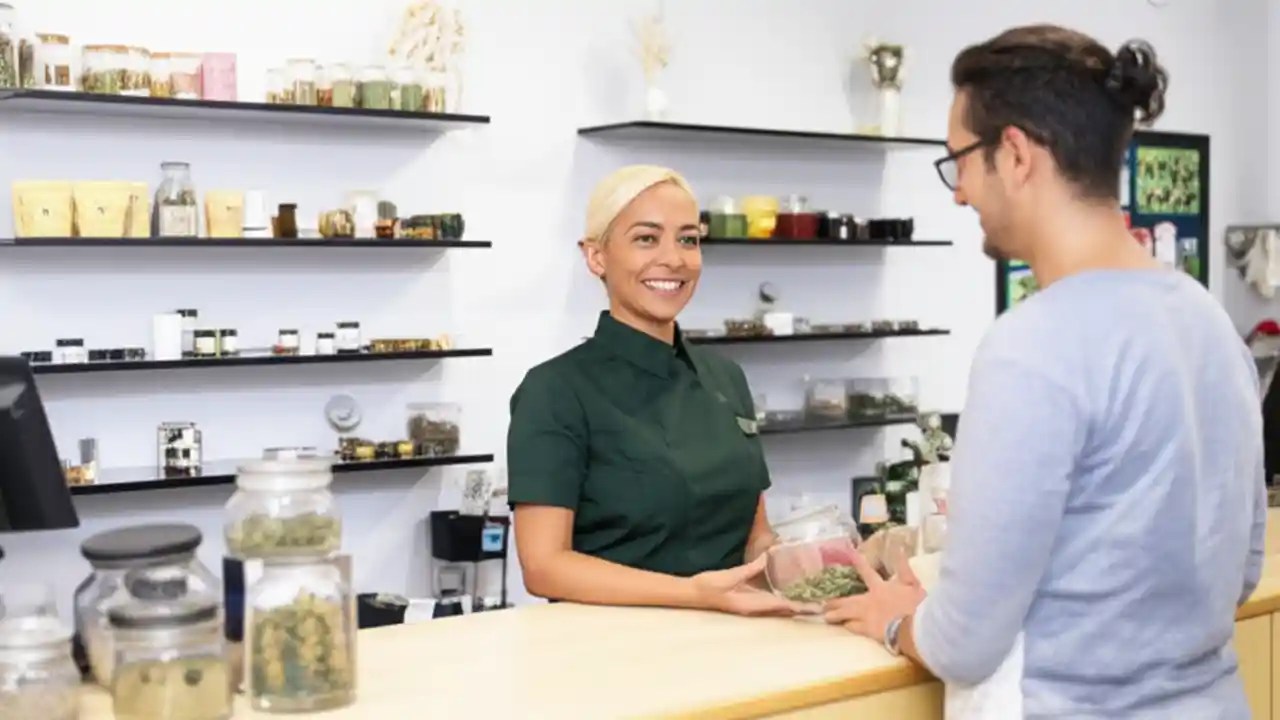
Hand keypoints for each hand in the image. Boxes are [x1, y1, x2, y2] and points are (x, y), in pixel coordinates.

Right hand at [691, 555, 820, 616]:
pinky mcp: (748, 602)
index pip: (781, 606)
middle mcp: (755, 608)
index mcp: (752, 604)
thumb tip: (768, 557)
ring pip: (778, 608)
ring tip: (810, 601)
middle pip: (783, 610)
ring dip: (793, 605)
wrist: (693, 593)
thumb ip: (750, 569)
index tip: (815, 608)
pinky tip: (788, 594)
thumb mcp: (730, 576)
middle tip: (821, 604)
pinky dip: (782, 600)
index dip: (799, 607)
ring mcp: (752, 606)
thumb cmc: (710, 585)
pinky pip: (770, 603)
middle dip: (801, 608)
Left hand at [824, 546, 925, 641]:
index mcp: (880, 588)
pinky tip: (841, 627)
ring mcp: (865, 616)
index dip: (858, 563)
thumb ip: (904, 568)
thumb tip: (899, 549)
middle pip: (848, 600)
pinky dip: (846, 626)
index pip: (866, 573)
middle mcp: (868, 601)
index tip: (848, 555)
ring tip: (825, 616)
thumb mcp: (913, 584)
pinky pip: (853, 628)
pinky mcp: (867, 630)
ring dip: (834, 614)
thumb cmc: (916, 604)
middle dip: (835, 601)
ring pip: (845, 614)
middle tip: (824, 603)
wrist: (914, 625)